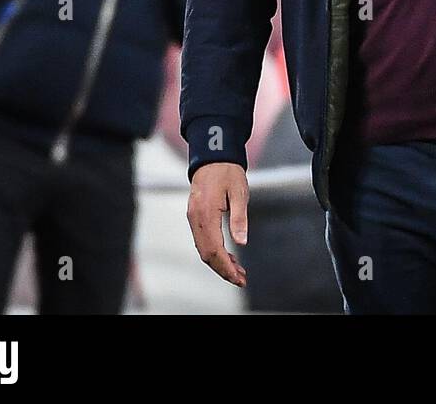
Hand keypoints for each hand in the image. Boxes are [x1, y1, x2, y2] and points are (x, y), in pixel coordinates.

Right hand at [187, 162, 248, 286]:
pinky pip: (202, 240)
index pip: (214, 249)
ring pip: (203, 249)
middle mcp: (195, 219)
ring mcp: (193, 218)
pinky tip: (228, 255)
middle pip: (206, 254)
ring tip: (237, 270)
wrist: (213, 157)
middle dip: (223, 269)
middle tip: (240, 279)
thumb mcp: (239, 192)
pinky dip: (214, 252)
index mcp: (206, 214)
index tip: (239, 277)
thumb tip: (242, 242)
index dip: (226, 267)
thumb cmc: (228, 172)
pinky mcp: (195, 216)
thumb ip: (239, 218)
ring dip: (219, 262)